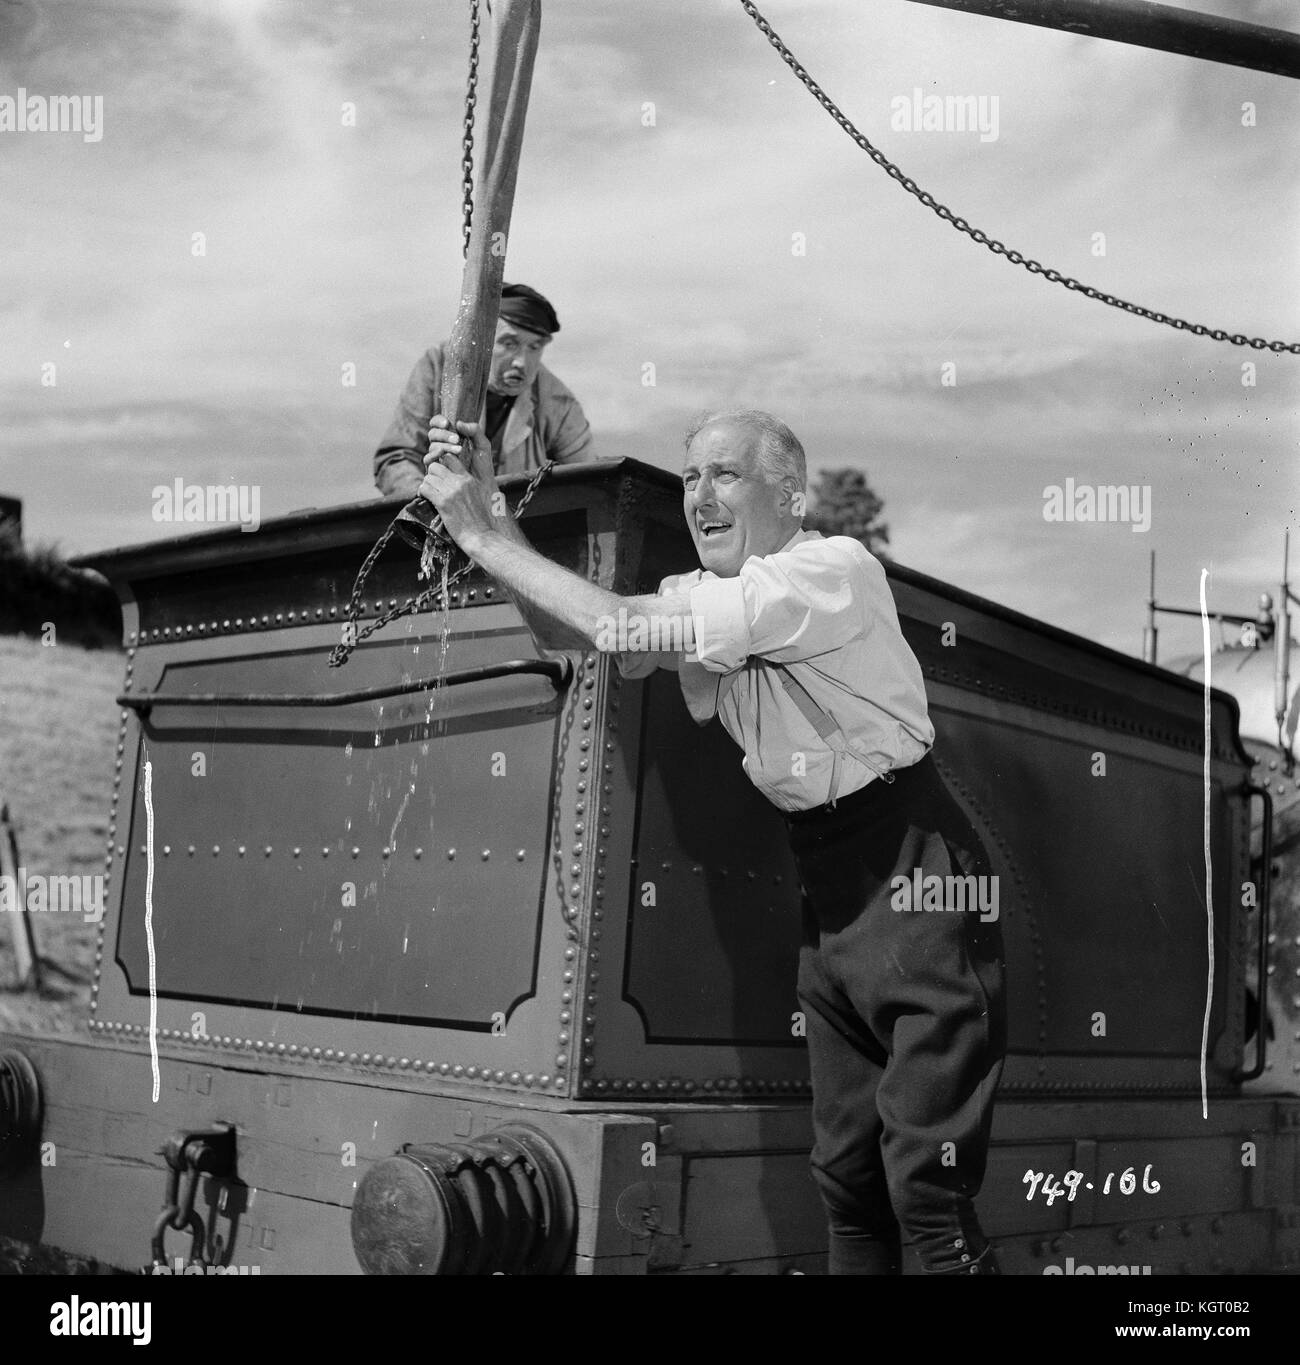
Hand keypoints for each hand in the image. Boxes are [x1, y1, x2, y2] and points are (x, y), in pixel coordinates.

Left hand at [418, 418, 499, 554]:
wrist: (481, 536)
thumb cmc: (481, 522)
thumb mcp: (479, 497)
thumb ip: (469, 487)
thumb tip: (459, 485)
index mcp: (470, 480)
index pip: (450, 459)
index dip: (442, 465)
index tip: (440, 475)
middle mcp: (460, 482)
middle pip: (436, 466)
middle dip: (431, 475)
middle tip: (432, 485)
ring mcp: (451, 492)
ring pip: (428, 477)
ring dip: (426, 485)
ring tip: (428, 493)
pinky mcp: (442, 503)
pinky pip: (424, 488)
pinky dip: (422, 493)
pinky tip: (425, 498)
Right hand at [425, 415, 493, 484]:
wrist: (483, 488)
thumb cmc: (483, 467)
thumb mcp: (483, 446)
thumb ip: (475, 431)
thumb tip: (458, 423)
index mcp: (451, 438)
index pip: (438, 424)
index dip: (439, 421)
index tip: (447, 423)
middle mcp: (442, 446)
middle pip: (433, 434)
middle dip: (444, 434)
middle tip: (457, 439)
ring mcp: (437, 458)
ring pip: (432, 446)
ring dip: (443, 445)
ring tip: (459, 450)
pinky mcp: (434, 470)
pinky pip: (428, 460)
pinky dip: (433, 455)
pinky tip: (442, 455)